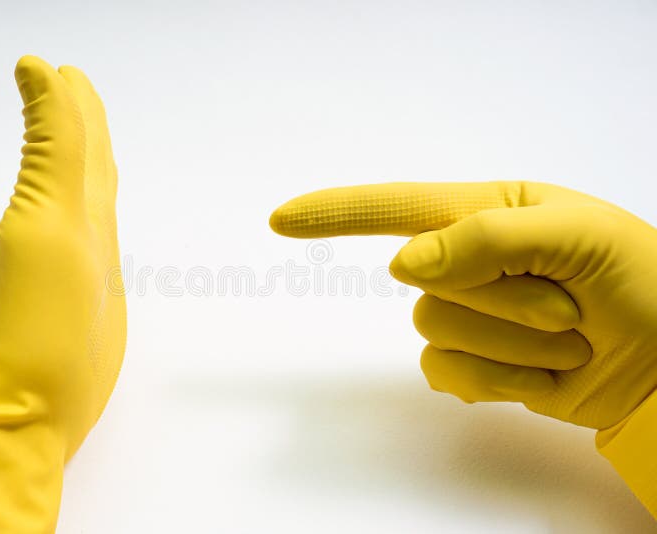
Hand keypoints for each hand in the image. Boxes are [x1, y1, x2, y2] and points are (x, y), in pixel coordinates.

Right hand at [270, 181, 656, 430]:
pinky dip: (498, 381)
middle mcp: (468, 259)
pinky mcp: (470, 363)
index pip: (397, 207)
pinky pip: (443, 373)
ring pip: (434, 330)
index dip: (338, 212)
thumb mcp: (578, 239)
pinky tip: (540, 376)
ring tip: (567, 339)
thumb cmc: (639, 285)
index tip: (282, 220)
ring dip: (512, 344)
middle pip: (427, 281)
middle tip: (570, 308)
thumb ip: (486, 239)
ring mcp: (466, 315)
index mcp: (489, 210)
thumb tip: (401, 264)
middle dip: (505, 302)